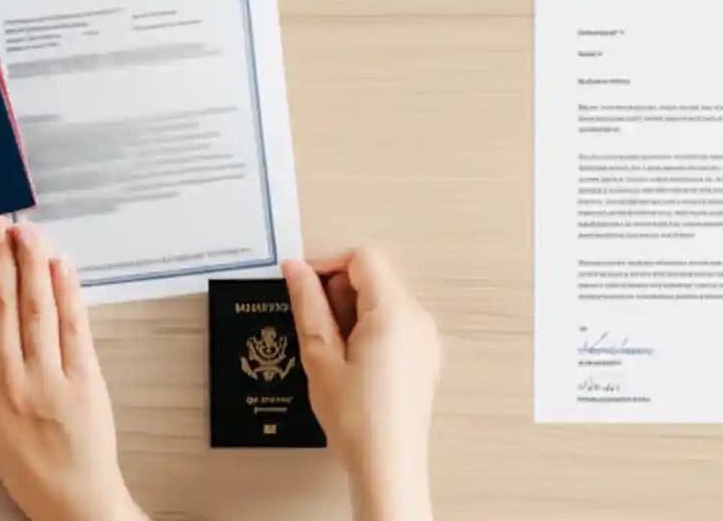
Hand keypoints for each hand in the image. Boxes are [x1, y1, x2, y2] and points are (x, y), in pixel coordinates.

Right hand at [0, 217, 145, 520]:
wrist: (69, 498)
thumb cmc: (26, 462)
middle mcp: (9, 379)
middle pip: (0, 306)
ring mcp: (47, 379)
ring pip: (34, 309)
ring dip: (31, 265)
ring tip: (28, 234)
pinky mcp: (83, 381)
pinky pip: (73, 327)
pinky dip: (66, 293)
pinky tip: (61, 267)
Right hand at [283, 249, 441, 520]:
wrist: (388, 464)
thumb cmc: (356, 419)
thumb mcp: (320, 356)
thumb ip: (307, 304)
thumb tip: (296, 270)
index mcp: (393, 312)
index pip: (363, 257)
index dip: (328, 264)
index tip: (302, 284)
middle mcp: (418, 318)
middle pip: (375, 275)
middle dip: (339, 290)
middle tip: (317, 326)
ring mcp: (426, 337)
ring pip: (384, 298)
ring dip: (353, 310)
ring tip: (334, 349)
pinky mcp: (425, 354)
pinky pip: (396, 321)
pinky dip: (370, 327)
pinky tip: (353, 360)